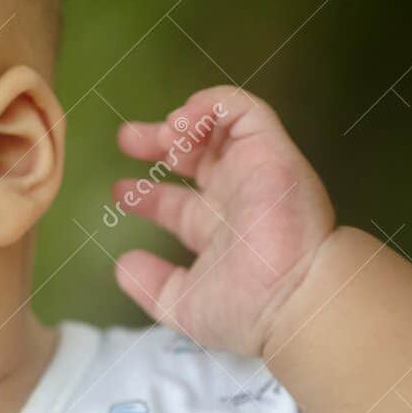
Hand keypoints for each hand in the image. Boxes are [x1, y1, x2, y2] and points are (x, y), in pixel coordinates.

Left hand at [111, 86, 336, 357]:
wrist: (293, 298)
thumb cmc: (245, 308)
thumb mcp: (183, 305)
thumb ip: (151, 287)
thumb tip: (122, 267)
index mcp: (216, 230)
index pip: (176, 203)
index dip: (146, 194)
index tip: (119, 190)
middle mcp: (235, 196)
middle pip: (193, 156)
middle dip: (156, 142)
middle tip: (128, 139)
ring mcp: (253, 170)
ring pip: (219, 126)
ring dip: (184, 121)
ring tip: (164, 135)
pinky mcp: (271, 150)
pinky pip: (243, 110)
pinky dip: (210, 104)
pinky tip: (182, 123)